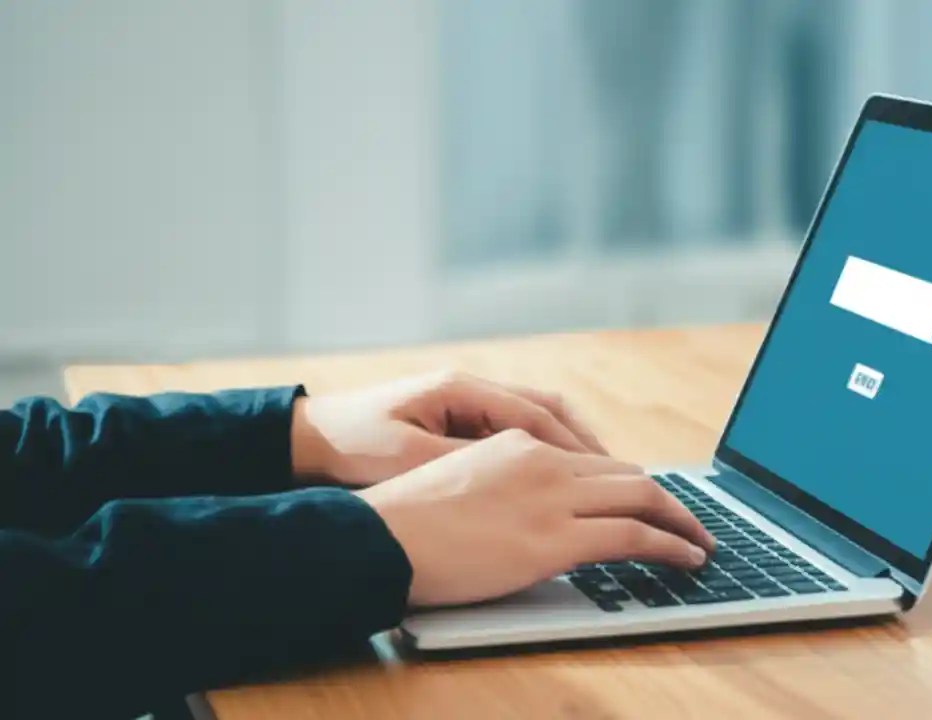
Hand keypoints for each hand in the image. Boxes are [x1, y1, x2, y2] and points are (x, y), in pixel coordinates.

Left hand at [291, 372, 606, 485]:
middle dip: (584, 443)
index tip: (606, 473)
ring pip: (535, 419)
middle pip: (547, 409)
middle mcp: (469, 388)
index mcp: (460, 389)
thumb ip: (466, 462)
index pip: (535, 414)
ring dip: (567, 446)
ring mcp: (465, 402)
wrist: (307, 441)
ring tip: (597, 479)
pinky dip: (541, 451)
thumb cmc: (350, 447)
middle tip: (618, 477)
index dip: (574, 446)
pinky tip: (553, 480)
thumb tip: (524, 474)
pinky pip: (513, 432)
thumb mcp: (410, 459)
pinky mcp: (457, 421)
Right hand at [355, 429, 715, 606]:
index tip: (652, 501)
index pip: (595, 461)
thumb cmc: (404, 523)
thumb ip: (505, 489)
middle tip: (691, 523)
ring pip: (642, 498)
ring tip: (700, 544)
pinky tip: (686, 558)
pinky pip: (634, 536)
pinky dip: (671, 545)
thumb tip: (526, 514)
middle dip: (668, 500)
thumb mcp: (460, 484)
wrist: (378, 538)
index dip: (632, 483)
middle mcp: (544, 462)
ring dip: (681, 522)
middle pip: (629, 474)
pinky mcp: (555, 538)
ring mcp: (553, 498)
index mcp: (519, 445)